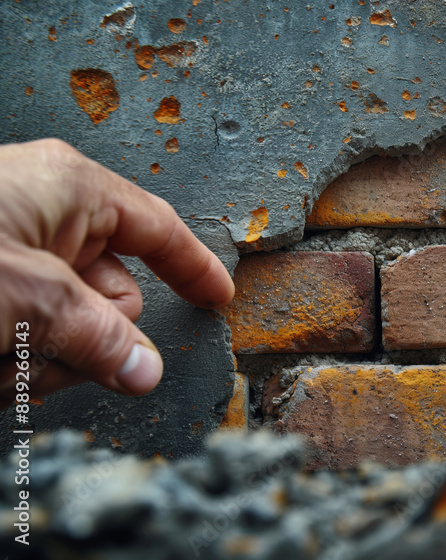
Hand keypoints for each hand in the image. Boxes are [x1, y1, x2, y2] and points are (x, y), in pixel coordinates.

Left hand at [0, 139, 233, 403]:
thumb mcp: (26, 295)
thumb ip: (96, 335)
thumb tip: (145, 369)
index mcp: (69, 189)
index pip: (158, 230)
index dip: (194, 269)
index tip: (219, 297)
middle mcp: (43, 216)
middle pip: (110, 297)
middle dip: (83, 342)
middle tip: (43, 353)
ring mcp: (10, 251)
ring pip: (65, 327)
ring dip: (37, 362)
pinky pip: (23, 336)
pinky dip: (8, 364)